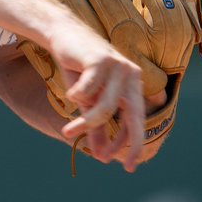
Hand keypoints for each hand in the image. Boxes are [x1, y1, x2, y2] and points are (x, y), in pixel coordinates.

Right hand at [46, 21, 145, 171]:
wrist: (63, 34)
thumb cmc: (78, 67)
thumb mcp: (88, 100)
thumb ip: (96, 124)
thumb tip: (101, 155)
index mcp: (133, 85)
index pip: (138, 120)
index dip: (133, 144)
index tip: (129, 167)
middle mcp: (131, 75)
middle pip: (133, 117)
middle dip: (125, 143)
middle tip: (108, 161)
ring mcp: (118, 66)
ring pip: (104, 108)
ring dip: (84, 124)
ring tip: (68, 131)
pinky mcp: (101, 59)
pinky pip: (87, 92)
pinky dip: (75, 96)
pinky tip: (69, 91)